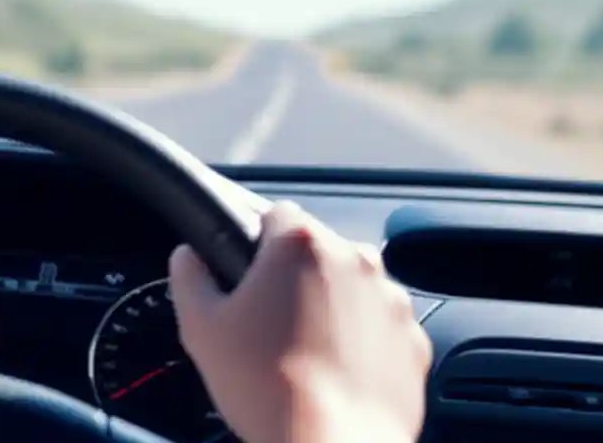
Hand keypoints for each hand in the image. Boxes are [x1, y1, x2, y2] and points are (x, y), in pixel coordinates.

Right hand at [168, 201, 429, 442]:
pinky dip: (361, 341)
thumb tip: (188, 258)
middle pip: (317, 249)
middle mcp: (354, 261)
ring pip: (351, 287)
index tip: (246, 273)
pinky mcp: (413, 340)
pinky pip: (380, 327)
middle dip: (294, 275)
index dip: (254, 242)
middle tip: (267, 321)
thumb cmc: (265, 388)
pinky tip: (333, 371)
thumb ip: (189, 275)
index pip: (275, 213)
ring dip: (330, 305)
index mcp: (300, 245)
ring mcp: (391, 301)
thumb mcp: (200, 327)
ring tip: (301, 352)